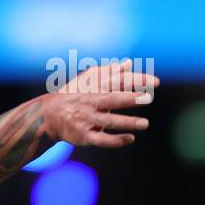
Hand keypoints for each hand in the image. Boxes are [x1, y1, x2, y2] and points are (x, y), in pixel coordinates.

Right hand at [40, 58, 158, 147]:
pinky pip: (101, 139)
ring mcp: (86, 119)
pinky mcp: (84, 135)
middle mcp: (90, 102)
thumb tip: (128, 63)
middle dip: (129, 98)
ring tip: (145, 123)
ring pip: (108, 121)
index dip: (136, 81)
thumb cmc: (73, 95)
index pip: (117, 81)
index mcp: (93, 87)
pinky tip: (130, 138)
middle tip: (148, 98)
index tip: (155, 82)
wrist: (48, 115)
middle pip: (111, 99)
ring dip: (126, 122)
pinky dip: (116, 140)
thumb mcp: (87, 81)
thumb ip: (108, 73)